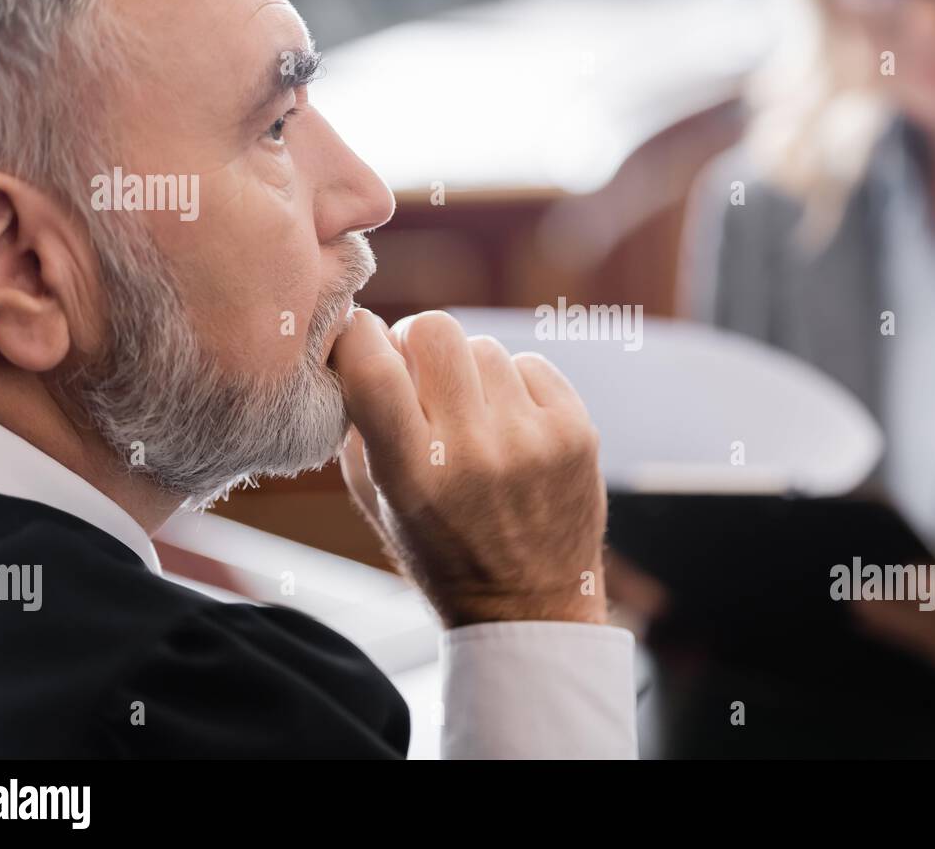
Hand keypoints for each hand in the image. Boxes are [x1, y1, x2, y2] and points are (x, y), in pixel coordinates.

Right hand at [333, 309, 607, 628]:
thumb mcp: (378, 500)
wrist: (531, 603)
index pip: (372, 367)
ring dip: (469, 372)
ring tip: (473, 418)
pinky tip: (512, 427)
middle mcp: (473, 452)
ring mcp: (531, 439)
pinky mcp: (576, 430)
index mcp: (412, 474)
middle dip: (417, 343)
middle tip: (420, 374)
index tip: (360, 341)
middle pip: (435, 330)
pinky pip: (531, 365)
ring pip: (484, 346)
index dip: (358, 336)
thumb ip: (358, 421)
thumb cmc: (440, 548)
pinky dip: (515, 387)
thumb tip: (360, 339)